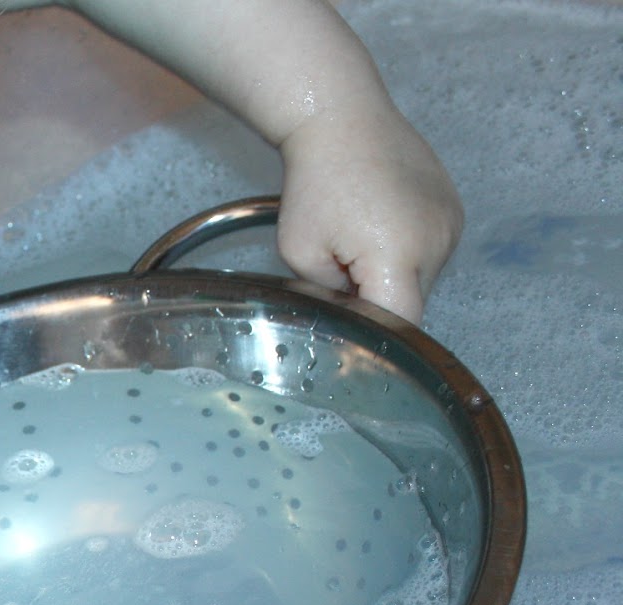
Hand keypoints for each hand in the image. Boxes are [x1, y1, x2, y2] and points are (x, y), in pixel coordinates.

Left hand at [275, 103, 462, 324]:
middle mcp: (437, 243)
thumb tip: (349, 311)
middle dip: (376, 301)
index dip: (371, 332)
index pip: (398, 324)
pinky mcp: (454, 210)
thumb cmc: (315, 182)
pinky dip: (405, 253)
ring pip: (422, 279)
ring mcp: (451, 224)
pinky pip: (431, 252)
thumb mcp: (301, 254)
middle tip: (341, 273)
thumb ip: (329, 294)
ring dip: (392, 277)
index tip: (346, 326)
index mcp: (399, 256)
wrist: (343, 120)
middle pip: (411, 303)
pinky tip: (377, 228)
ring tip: (358, 243)